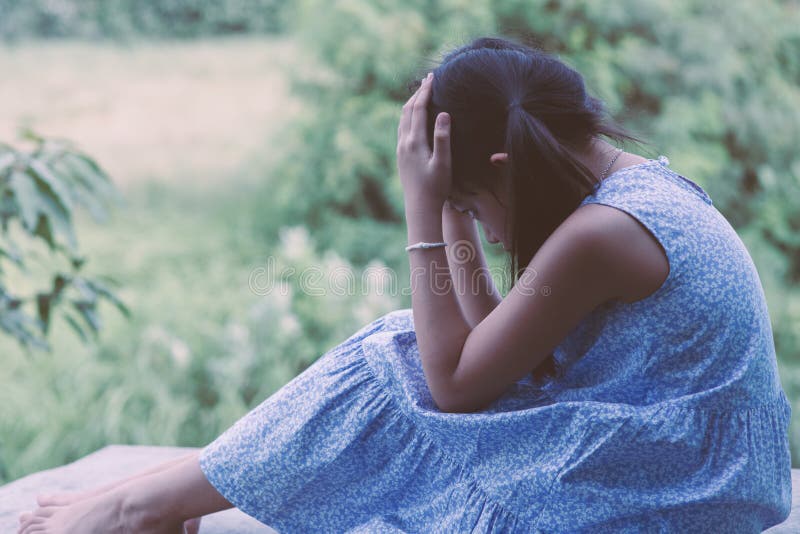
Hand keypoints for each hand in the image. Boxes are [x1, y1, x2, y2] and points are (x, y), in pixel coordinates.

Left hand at [396, 72, 451, 210]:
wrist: (419, 208)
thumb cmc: (436, 188)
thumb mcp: (444, 163)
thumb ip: (443, 138)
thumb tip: (443, 113)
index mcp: (415, 142)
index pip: (418, 109)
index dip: (425, 92)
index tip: (432, 77)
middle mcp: (404, 143)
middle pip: (407, 111)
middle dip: (417, 93)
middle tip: (428, 80)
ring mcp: (400, 150)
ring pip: (402, 120)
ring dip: (411, 104)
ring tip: (420, 94)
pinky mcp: (401, 156)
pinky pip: (402, 129)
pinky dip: (408, 117)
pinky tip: (413, 118)